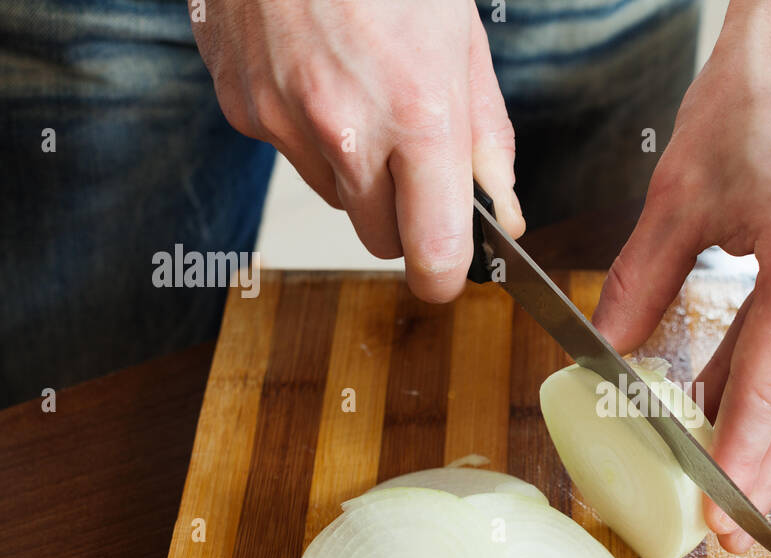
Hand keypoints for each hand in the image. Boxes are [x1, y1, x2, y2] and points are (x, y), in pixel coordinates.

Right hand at [193, 0, 523, 300]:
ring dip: (356, 172)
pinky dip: (308, 133)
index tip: (450, 268)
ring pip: (334, 198)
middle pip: (381, 240)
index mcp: (419, 118)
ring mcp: (284, 123)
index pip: (433, 256)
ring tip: (363, 96)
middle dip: (403, 217)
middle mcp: (347, 132)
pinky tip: (318, 75)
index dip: (445, 274)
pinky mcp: (241, 108)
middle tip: (414, 162)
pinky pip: (289, 153)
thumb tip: (501, 210)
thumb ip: (486, 138)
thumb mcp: (463, 43)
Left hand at [592, 1, 770, 552]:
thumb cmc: (761, 86)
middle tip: (724, 525)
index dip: (745, 460)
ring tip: (721, 473)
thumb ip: (641, 281)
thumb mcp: (682, 191)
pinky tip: (736, 396)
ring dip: (770, 423)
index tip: (720, 518)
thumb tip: (606, 353)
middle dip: (763, 464)